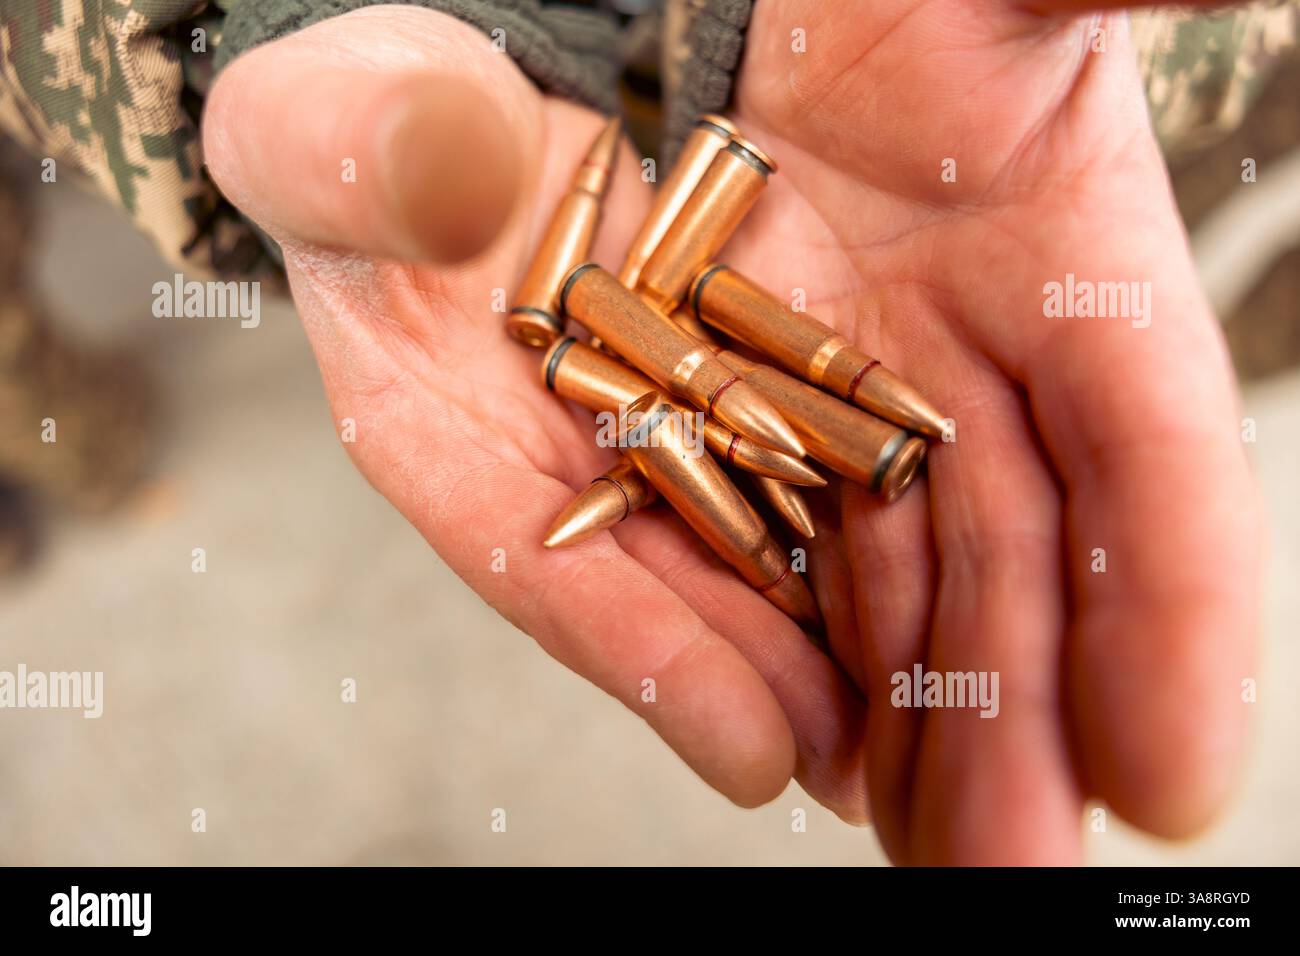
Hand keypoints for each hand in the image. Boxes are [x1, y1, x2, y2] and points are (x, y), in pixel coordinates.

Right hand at [204, 7, 873, 816]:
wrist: (442, 98)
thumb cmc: (359, 120)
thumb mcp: (330, 123)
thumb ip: (366, 153)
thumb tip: (440, 173)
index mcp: (429, 418)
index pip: (536, 560)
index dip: (643, 654)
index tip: (750, 752)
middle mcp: (548, 443)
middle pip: (666, 580)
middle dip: (768, 679)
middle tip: (879, 777)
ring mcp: (637, 403)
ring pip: (741, 525)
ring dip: (831, 621)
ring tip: (933, 719)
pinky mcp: (709, 355)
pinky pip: (786, 431)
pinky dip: (852, 498)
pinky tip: (932, 564)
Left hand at [723, 0, 1260, 861]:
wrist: (732, 25)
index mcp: (1070, 262)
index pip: (1149, 453)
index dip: (1176, 606)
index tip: (1171, 772)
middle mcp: (973, 359)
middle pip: (1018, 561)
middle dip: (1028, 723)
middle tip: (1023, 874)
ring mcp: (856, 395)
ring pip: (899, 585)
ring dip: (919, 727)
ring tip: (929, 852)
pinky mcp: (737, 412)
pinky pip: (768, 546)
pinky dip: (786, 648)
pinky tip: (806, 749)